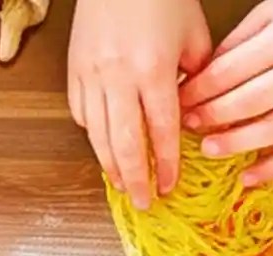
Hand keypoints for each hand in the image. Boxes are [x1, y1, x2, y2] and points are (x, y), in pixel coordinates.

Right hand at [67, 0, 211, 209]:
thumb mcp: (194, 35)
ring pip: (99, 135)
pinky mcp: (74, 70)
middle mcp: (118, 77)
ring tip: (123, 186)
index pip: (162, 131)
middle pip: (126, 144)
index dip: (167, 164)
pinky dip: (94, 135)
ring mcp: (92, 75)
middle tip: (145, 203)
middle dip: (136, 179)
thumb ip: (198, 78)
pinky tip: (105, 147)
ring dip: (112, 166)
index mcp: (153, 70)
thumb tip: (196, 113)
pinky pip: (82, 113)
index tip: (170, 186)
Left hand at [179, 0, 272, 185]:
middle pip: (250, 101)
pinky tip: (248, 176)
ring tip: (208, 148)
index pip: (234, 70)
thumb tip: (201, 78)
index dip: (201, 89)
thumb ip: (241, 41)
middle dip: (212, 115)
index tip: (179, 99)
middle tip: (186, 124)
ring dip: (237, 143)